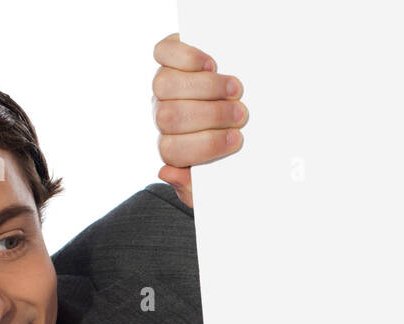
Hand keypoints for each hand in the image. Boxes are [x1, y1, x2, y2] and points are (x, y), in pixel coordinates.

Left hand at [151, 32, 248, 207]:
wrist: (227, 108)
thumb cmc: (224, 151)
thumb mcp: (214, 180)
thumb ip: (194, 190)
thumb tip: (168, 172)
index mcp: (172, 148)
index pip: (173, 151)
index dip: (206, 145)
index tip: (236, 140)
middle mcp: (163, 116)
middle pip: (170, 116)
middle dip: (211, 115)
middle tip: (240, 115)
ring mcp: (163, 86)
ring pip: (165, 85)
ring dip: (205, 87)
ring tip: (234, 90)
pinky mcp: (167, 56)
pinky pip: (163, 53)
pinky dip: (187, 56)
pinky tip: (210, 64)